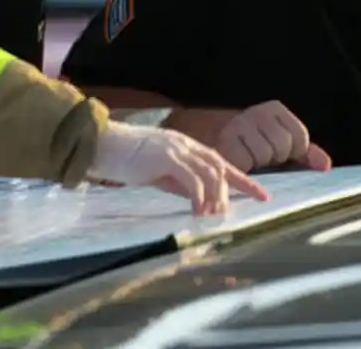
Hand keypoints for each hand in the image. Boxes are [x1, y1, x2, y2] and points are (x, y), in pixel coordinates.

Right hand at [90, 122, 269, 214]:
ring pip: (210, 171)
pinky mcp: (165, 157)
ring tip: (212, 215)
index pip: (221, 162)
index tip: (262, 196)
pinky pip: (191, 178)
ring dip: (216, 195)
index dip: (244, 180)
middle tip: (229, 214)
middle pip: (220, 166)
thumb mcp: (156, 172)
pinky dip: (199, 195)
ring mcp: (176, 149)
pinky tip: (198, 210)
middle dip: (233, 189)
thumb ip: (178, 182)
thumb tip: (198, 199)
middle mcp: (185, 144)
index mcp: (185, 147)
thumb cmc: (123, 158)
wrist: (98, 144)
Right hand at [216, 100, 332, 172]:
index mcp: (275, 110)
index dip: (294, 151)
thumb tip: (324, 166)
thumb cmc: (255, 145)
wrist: (215, 138)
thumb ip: (307, 154)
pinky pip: (246, 161)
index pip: (300, 136)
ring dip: (259, 164)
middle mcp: (258, 112)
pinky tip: (242, 163)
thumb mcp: (284, 145)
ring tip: (252, 159)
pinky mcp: (225, 140)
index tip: (283, 154)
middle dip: (276, 158)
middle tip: (264, 157)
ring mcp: (240, 124)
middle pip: (282, 145)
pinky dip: (246, 167)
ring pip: (264, 154)